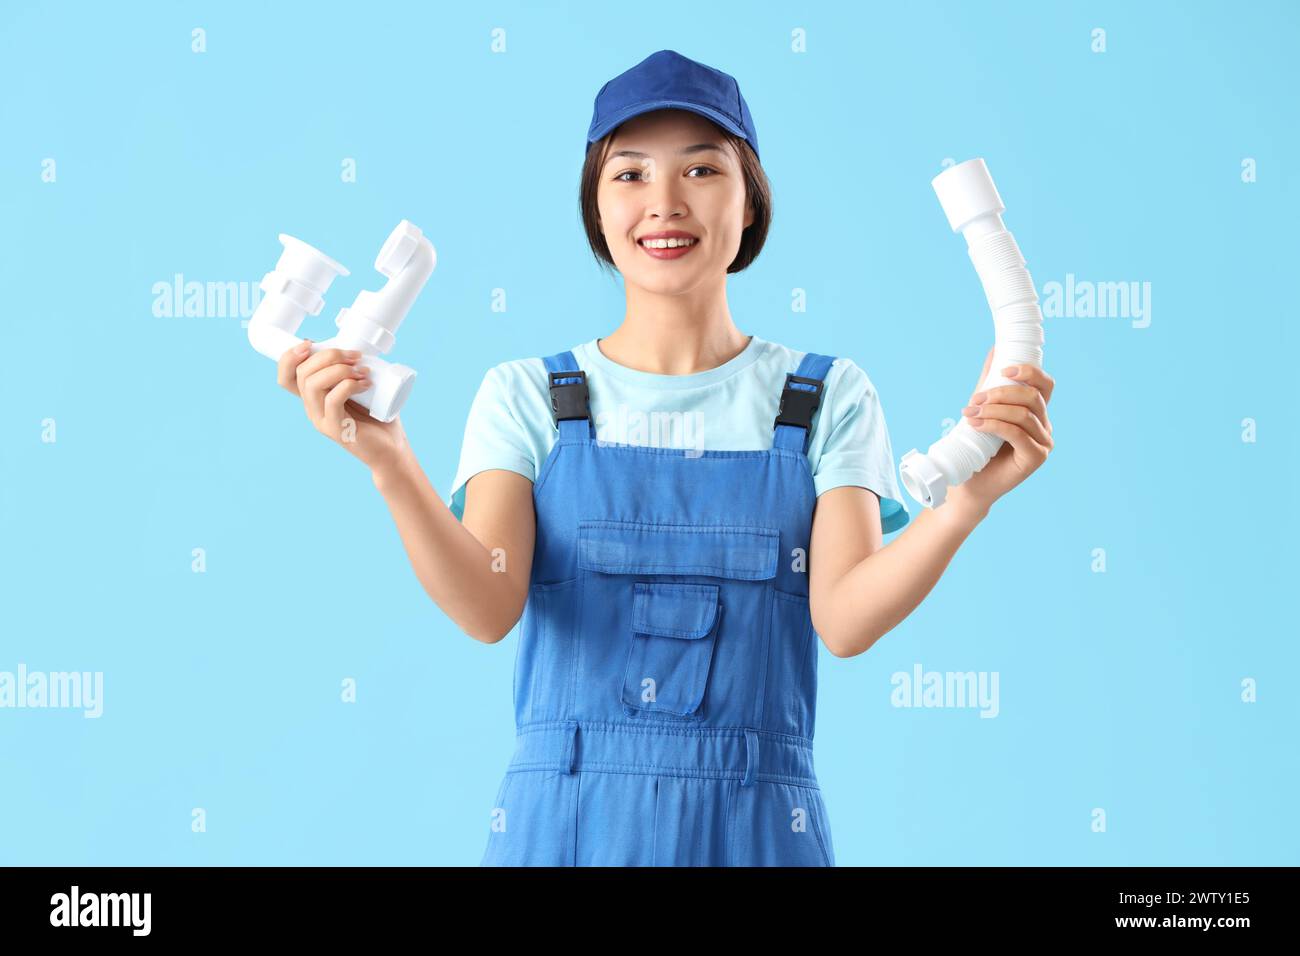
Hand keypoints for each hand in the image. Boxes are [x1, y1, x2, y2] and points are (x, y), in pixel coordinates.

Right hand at [276, 339, 412, 474]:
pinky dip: (348, 385)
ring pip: (313, 385)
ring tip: (363, 371)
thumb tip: (354, 346)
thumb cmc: (379, 418)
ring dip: (339, 370)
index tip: (310, 343)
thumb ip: (352, 372)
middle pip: (303, 374)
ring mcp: (321, 419)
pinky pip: (332, 400)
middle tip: (356, 356)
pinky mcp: (335, 429)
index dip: (289, 356)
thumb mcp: (361, 389)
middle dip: (329, 355)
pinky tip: (366, 384)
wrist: (392, 450)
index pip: (286, 376)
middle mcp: (312, 409)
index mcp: (314, 398)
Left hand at [948, 344, 1054, 514]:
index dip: (1029, 372)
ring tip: (969, 413)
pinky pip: (1017, 434)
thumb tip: (995, 350)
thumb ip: (989, 383)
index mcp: (1036, 411)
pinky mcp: (1035, 458)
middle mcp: (1044, 426)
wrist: (967, 482)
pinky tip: (976, 425)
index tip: (1003, 371)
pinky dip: (995, 425)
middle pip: (1032, 397)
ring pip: (1023, 415)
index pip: (1045, 384)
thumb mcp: (983, 409)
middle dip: (1001, 393)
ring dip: (993, 410)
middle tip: (974, 400)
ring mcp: (1043, 443)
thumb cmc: (975, 446)